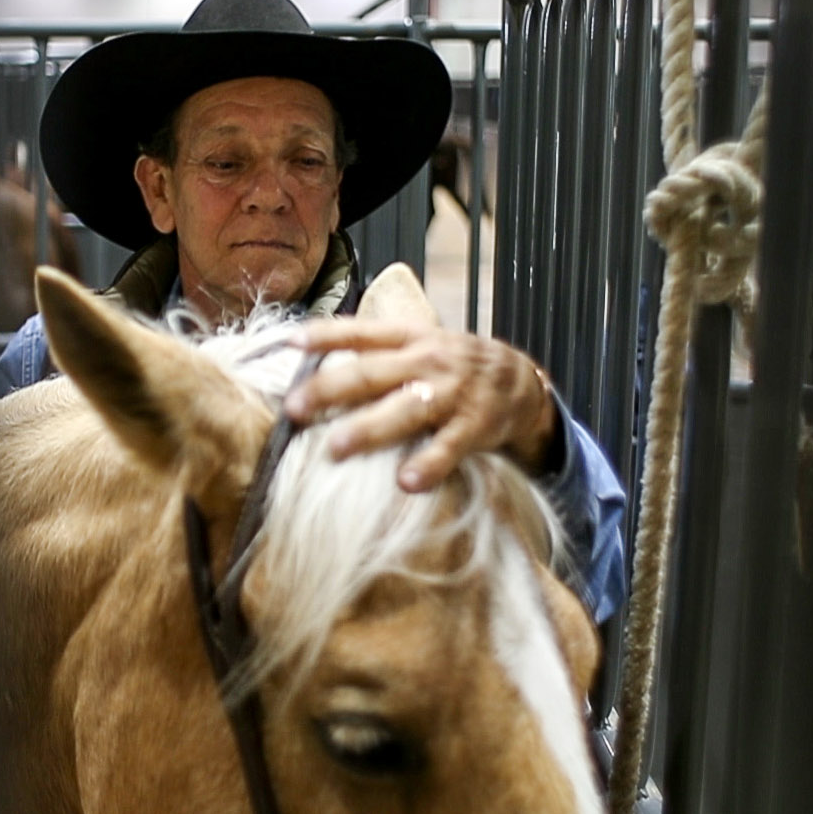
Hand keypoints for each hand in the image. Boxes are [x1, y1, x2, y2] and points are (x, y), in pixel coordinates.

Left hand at [283, 321, 557, 492]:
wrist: (522, 381)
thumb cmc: (451, 365)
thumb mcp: (419, 344)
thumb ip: (375, 351)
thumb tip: (311, 359)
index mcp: (409, 337)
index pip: (361, 331)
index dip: (325, 335)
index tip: (290, 341)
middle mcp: (426, 360)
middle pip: (371, 373)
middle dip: (329, 390)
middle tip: (293, 409)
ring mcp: (451, 393)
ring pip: (404, 410)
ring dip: (368, 429)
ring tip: (336, 449)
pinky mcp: (474, 426)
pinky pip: (448, 447)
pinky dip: (428, 465)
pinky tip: (406, 482)